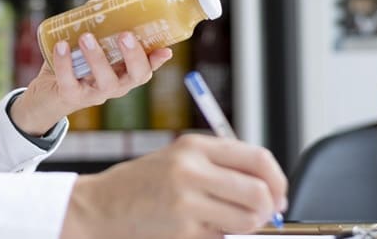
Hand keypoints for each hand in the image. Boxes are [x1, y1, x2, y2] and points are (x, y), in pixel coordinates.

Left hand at [9, 30, 172, 135]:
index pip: (146, 68)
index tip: (165, 49)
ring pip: (105, 81)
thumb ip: (96, 29)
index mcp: (123, 73)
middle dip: (133, 56)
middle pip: (135, 76)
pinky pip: (70, 81)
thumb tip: (96, 3)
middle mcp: (115, 86)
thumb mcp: (88, 49)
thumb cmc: (74, 67)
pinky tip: (61, 45)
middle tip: (125, 35)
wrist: (46, 96)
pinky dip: (65, 63)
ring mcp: (95, 94)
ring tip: (86, 37)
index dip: (157, 60)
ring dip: (97, 58)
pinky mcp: (71, 96)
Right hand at [60, 134, 289, 238]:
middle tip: (261, 217)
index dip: (278, 180)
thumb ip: (220, 167)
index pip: (259, 158)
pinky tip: (200, 231)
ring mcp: (187, 202)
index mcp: (195, 146)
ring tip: (228, 225)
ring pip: (247, 220)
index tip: (279, 196)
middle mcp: (192, 170)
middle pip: (259, 192)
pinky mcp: (182, 231)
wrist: (97, 207)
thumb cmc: (142, 185)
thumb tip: (269, 190)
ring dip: (247, 228)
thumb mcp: (179, 160)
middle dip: (268, 210)